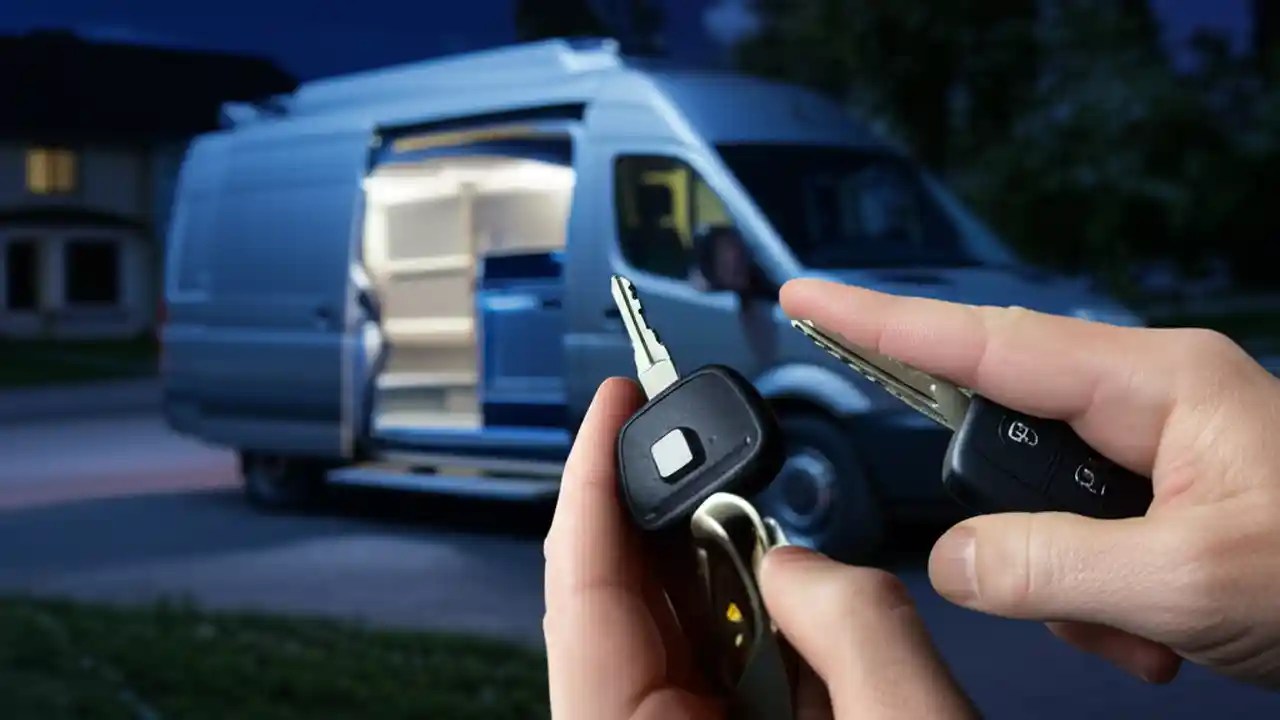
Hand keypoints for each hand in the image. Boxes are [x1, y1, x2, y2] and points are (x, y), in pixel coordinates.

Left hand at [543, 379, 976, 718]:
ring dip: (730, 574)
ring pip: (674, 626)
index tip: (616, 401)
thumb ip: (853, 624)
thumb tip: (802, 561)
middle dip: (678, 514)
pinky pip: (713, 663)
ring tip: (773, 544)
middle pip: (621, 594)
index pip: (579, 588)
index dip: (592, 478)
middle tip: (717, 451)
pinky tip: (796, 614)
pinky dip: (759, 623)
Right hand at [781, 278, 1279, 689]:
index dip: (881, 322)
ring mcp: (1155, 453)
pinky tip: (1154, 640)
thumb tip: (950, 560)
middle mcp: (1149, 403)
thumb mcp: (1186, 579)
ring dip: (1066, 586)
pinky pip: (1078, 545)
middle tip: (1072, 596)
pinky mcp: (1160, 501)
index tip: (807, 298)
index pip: (983, 341)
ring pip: (1038, 511)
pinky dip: (1098, 606)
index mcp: (1155, 383)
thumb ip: (1048, 565)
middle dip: (1015, 533)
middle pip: (1005, 443)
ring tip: (1137, 635)